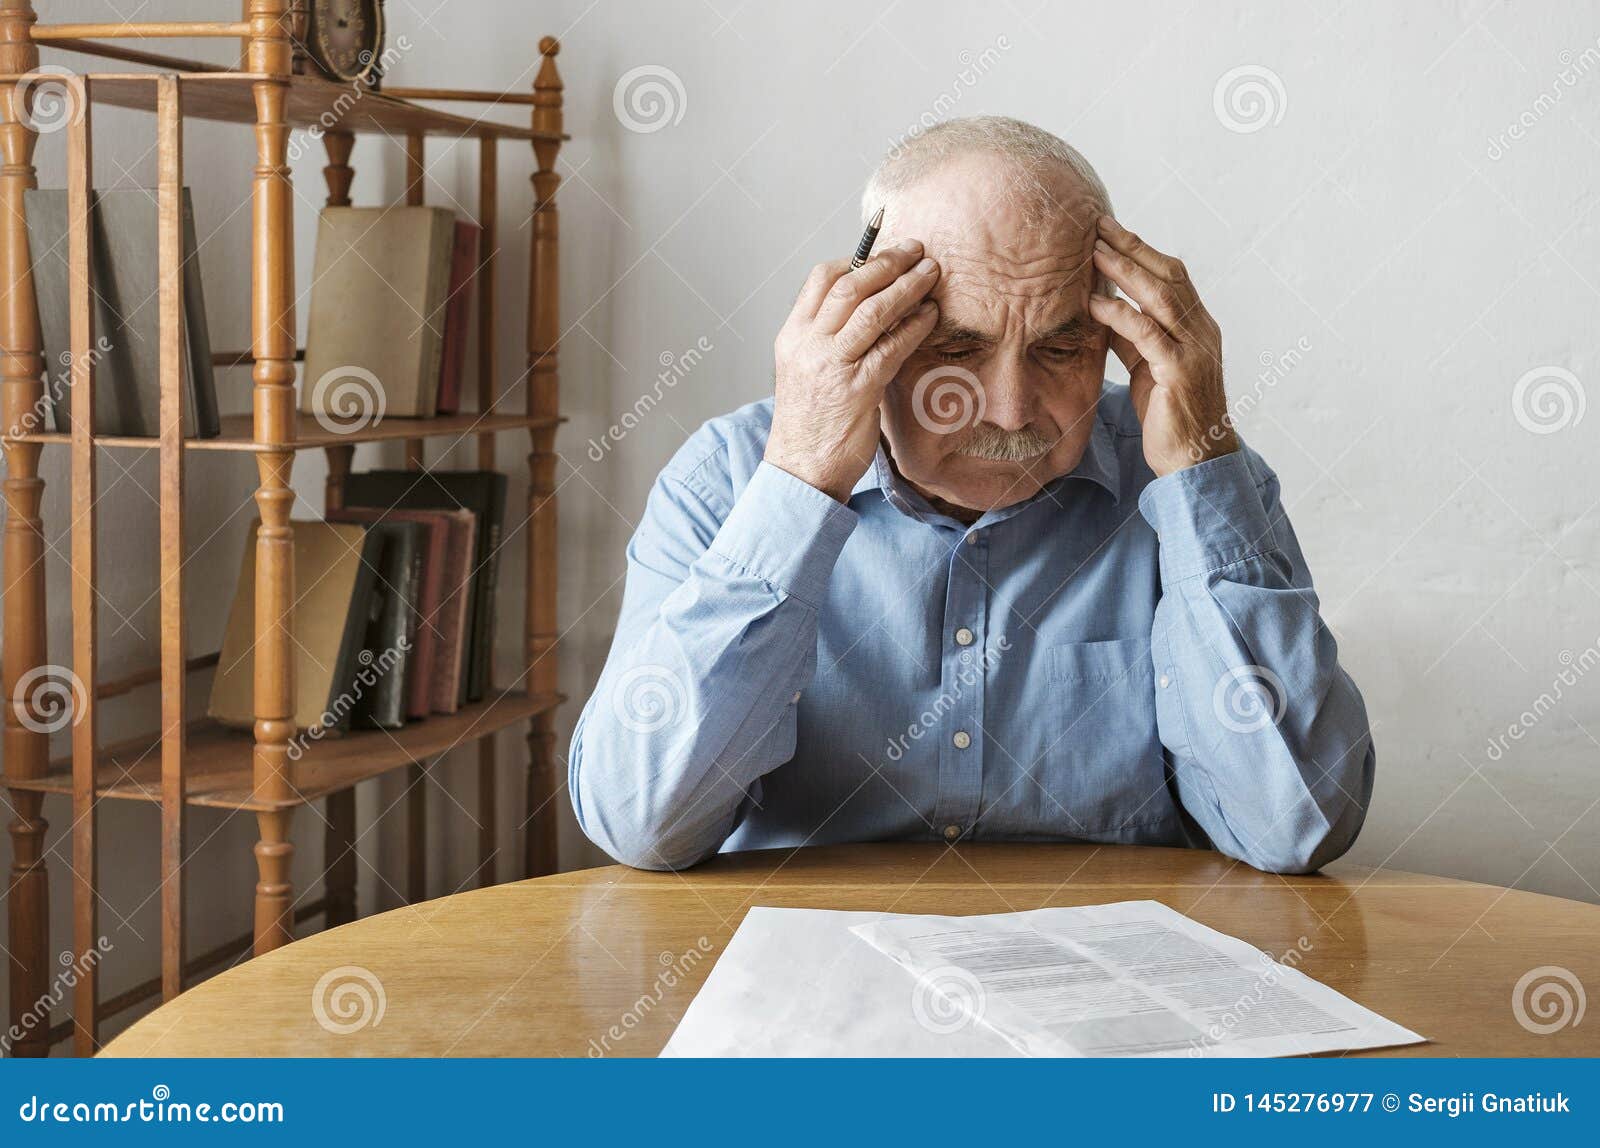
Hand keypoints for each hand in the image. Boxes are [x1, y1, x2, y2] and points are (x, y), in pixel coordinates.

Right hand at [765, 240, 940, 500]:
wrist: (801, 470)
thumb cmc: (809, 423)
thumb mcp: (806, 371)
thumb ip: (827, 339)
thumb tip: (866, 308)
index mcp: (792, 336)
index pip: (820, 279)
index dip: (857, 260)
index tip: (884, 255)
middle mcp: (808, 345)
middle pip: (851, 285)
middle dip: (889, 262)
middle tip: (917, 250)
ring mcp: (831, 366)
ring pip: (873, 310)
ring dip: (907, 286)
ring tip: (931, 273)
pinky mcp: (857, 390)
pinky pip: (891, 346)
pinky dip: (914, 326)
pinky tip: (931, 316)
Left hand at [1087, 216, 1235, 476]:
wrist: (1195, 460)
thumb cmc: (1170, 414)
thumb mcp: (1149, 368)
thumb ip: (1134, 338)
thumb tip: (1105, 309)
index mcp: (1198, 326)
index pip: (1172, 275)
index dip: (1141, 249)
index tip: (1109, 230)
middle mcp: (1202, 331)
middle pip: (1169, 274)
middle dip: (1132, 247)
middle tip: (1098, 224)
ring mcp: (1194, 350)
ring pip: (1161, 297)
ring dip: (1124, 271)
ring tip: (1093, 252)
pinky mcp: (1179, 373)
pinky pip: (1147, 334)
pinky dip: (1120, 314)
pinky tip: (1095, 303)